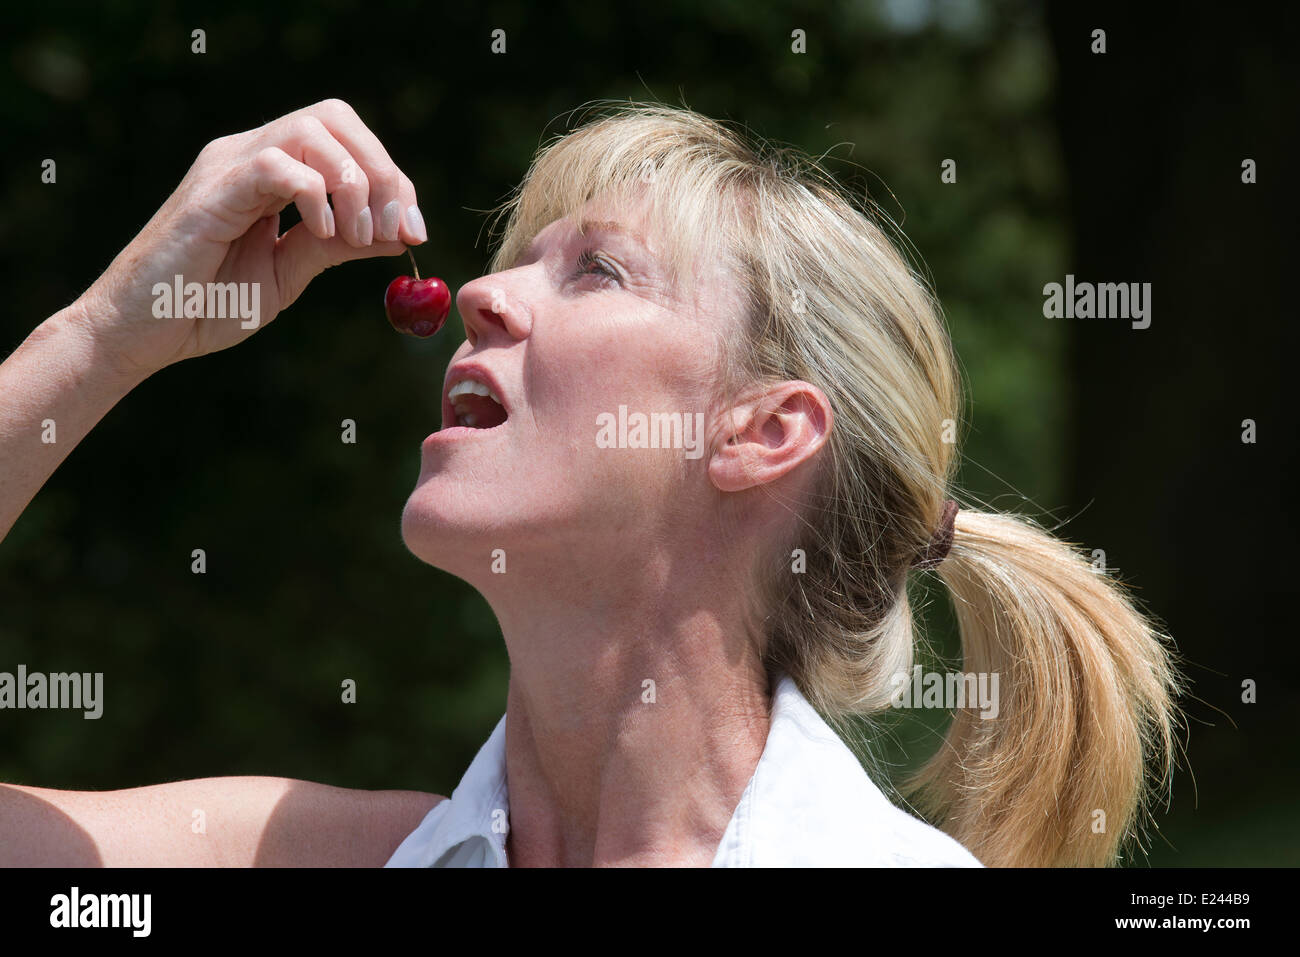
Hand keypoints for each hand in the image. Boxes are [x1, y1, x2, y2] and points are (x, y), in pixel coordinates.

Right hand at [71, 98, 425, 377]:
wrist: (143, 332)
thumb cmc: (207, 304)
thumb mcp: (290, 272)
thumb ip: (337, 246)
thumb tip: (398, 232)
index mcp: (271, 172)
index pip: (346, 141)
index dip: (392, 178)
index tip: (414, 230)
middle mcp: (250, 154)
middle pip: (335, 119)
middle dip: (383, 171)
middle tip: (397, 228)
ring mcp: (228, 166)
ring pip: (312, 130)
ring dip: (354, 182)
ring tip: (359, 236)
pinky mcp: (212, 191)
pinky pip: (277, 164)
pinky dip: (316, 193)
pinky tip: (324, 233)